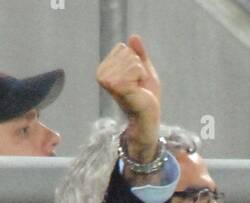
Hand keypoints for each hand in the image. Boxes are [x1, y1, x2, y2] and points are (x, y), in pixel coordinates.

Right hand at [96, 34, 160, 164]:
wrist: (147, 118)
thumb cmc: (145, 97)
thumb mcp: (144, 71)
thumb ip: (139, 54)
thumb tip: (133, 37)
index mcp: (103, 70)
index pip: (122, 47)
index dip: (135, 61)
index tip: (134, 79)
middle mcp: (102, 74)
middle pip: (127, 52)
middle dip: (138, 67)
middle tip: (137, 86)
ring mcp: (108, 81)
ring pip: (131, 59)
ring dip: (140, 73)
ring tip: (137, 89)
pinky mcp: (117, 86)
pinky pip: (135, 68)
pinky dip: (141, 77)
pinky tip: (138, 90)